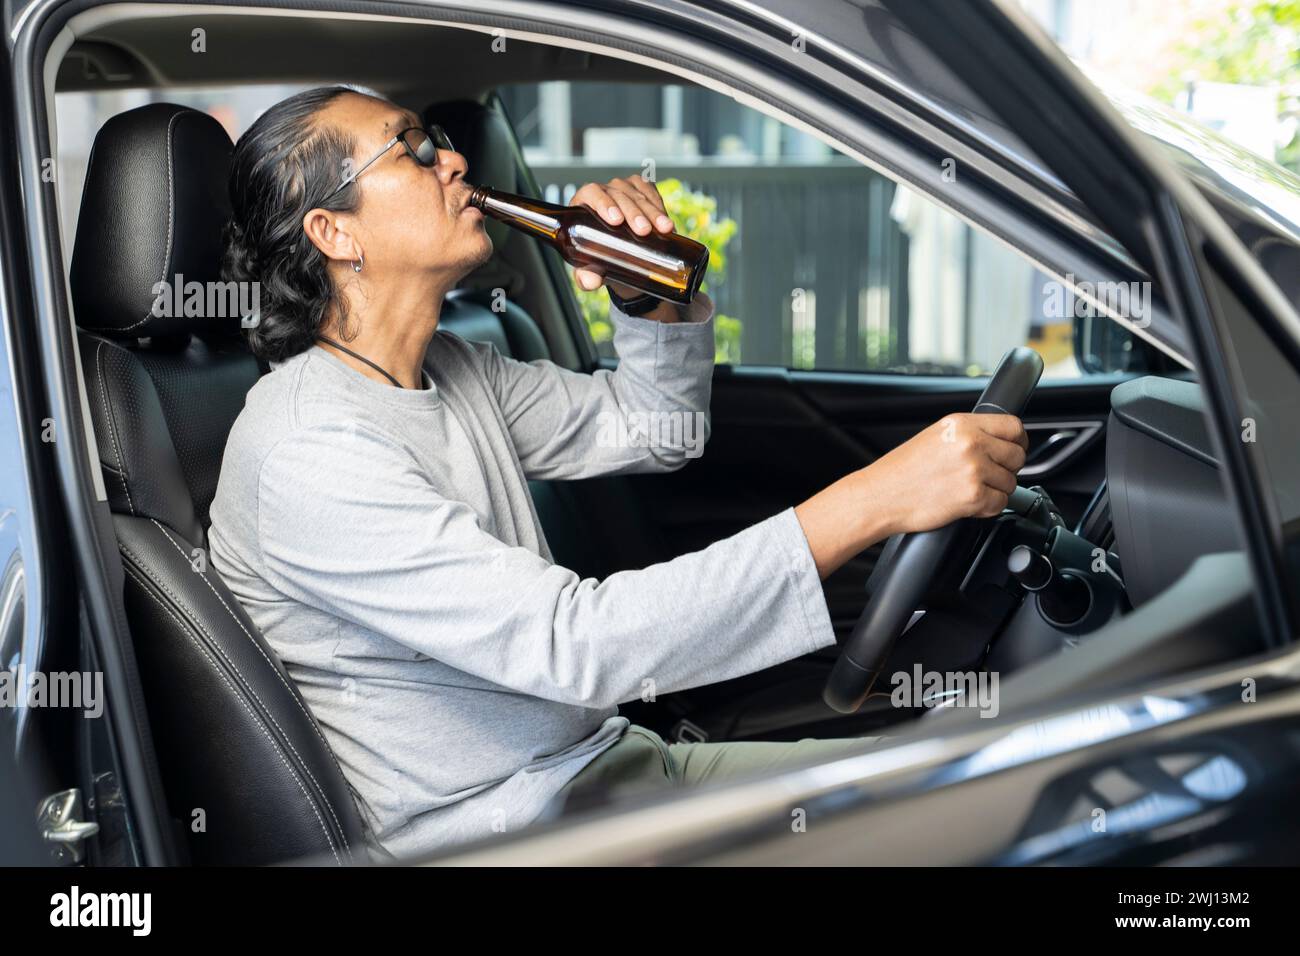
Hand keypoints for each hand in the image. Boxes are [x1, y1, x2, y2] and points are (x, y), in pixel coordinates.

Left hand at [569, 175, 675, 294]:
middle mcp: (603, 192)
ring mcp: (622, 188)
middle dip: (634, 213)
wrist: (621, 256)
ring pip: (637, 194)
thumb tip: (589, 281)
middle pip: (618, 194)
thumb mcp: (591, 269)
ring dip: (652, 211)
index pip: (591, 194)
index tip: (616, 220)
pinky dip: (659, 206)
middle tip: (644, 231)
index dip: (604, 204)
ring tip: (665, 228)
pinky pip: (650, 191)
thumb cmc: (599, 257)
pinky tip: (664, 221)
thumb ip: (587, 276)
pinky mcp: (639, 188)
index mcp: (583, 204)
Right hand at [868, 414, 1028, 536]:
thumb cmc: (901, 471)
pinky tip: (966, 503)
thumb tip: (1000, 441)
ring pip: (1011, 482)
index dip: (1018, 441)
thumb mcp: (936, 436)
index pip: (1013, 426)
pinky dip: (987, 508)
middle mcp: (971, 443)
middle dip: (1007, 468)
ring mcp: (974, 470)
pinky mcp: (973, 496)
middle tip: (986, 476)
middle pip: (1017, 455)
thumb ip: (969, 433)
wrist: (879, 496)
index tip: (1014, 449)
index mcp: (962, 423)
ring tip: (968, 490)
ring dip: (995, 490)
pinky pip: (1000, 503)